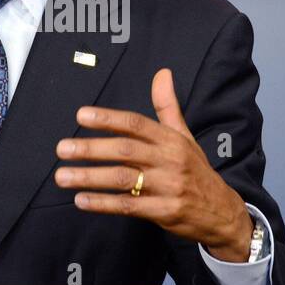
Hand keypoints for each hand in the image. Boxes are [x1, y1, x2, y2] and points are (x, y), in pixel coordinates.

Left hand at [54, 68, 254, 261]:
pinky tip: (81, 200)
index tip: (81, 115)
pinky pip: (129, 206)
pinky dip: (103, 203)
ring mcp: (168, 187)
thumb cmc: (196, 171)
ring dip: (90, 177)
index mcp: (171, 140)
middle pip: (125, 150)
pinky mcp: (165, 212)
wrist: (222, 212)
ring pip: (123, 179)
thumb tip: (162, 73)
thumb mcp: (185, 137)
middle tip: (62, 148)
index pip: (136, 124)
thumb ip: (167, 107)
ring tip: (62, 176)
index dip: (108, 118)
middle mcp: (169, 160)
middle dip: (91, 149)